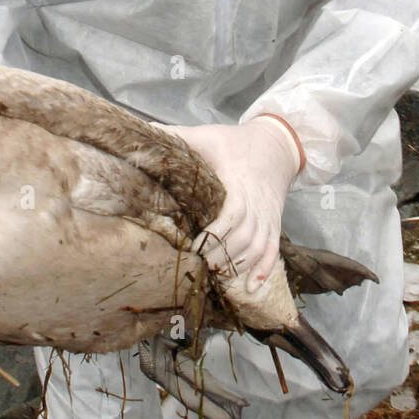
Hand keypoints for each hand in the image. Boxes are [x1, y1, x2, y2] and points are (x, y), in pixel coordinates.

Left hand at [161, 117, 301, 292]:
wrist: (275, 144)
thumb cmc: (233, 142)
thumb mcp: (206, 136)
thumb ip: (177, 136)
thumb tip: (143, 132)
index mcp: (238, 182)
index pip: (233, 213)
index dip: (218, 232)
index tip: (197, 244)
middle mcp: (256, 203)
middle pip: (244, 236)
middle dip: (223, 254)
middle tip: (200, 265)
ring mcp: (267, 216)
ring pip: (258, 247)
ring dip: (239, 265)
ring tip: (216, 275)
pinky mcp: (274, 224)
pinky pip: (273, 251)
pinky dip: (264, 270)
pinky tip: (251, 287)